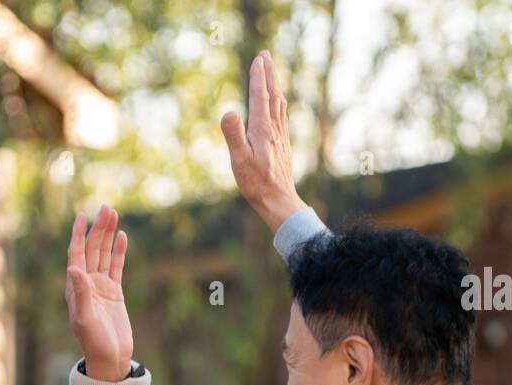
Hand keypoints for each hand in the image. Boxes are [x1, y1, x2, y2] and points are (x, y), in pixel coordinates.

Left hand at [65, 204, 132, 381]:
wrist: (110, 360)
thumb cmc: (94, 343)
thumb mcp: (85, 319)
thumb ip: (81, 293)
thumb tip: (74, 267)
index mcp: (75, 288)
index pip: (75, 254)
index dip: (77, 234)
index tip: (81, 215)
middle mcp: (86, 284)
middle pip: (91, 249)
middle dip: (98, 228)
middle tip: (107, 207)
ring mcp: (101, 287)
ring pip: (104, 255)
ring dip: (108, 235)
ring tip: (114, 214)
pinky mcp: (115, 293)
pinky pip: (116, 267)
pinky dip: (118, 252)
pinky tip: (122, 236)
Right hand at [221, 50, 305, 231]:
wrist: (279, 200)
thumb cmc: (256, 182)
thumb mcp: (239, 160)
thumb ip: (233, 135)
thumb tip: (228, 112)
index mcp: (262, 129)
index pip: (260, 97)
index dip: (258, 77)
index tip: (259, 59)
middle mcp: (274, 129)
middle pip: (273, 95)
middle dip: (269, 74)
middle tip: (266, 56)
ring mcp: (280, 136)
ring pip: (279, 104)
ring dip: (275, 86)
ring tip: (272, 73)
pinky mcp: (283, 144)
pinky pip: (282, 116)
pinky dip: (279, 103)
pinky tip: (279, 105)